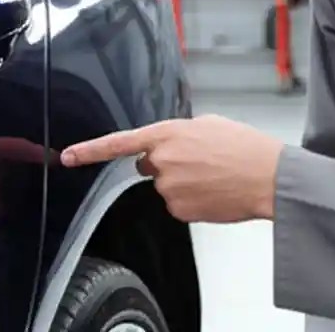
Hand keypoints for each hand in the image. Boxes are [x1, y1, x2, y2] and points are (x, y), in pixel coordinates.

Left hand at [61, 115, 283, 222]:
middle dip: (166, 164)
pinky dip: (194, 200)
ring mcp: (169, 189)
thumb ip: (178, 133)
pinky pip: (179, 204)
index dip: (90, 150)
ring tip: (214, 175)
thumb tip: (168, 146)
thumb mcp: (208, 124)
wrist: (267, 177)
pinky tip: (214, 192)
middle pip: (148, 166)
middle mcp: (161, 161)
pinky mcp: (180, 211)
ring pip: (166, 186)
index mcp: (166, 134)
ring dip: (184, 182)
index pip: (118, 143)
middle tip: (199, 161)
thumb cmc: (244, 147)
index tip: (67, 156)